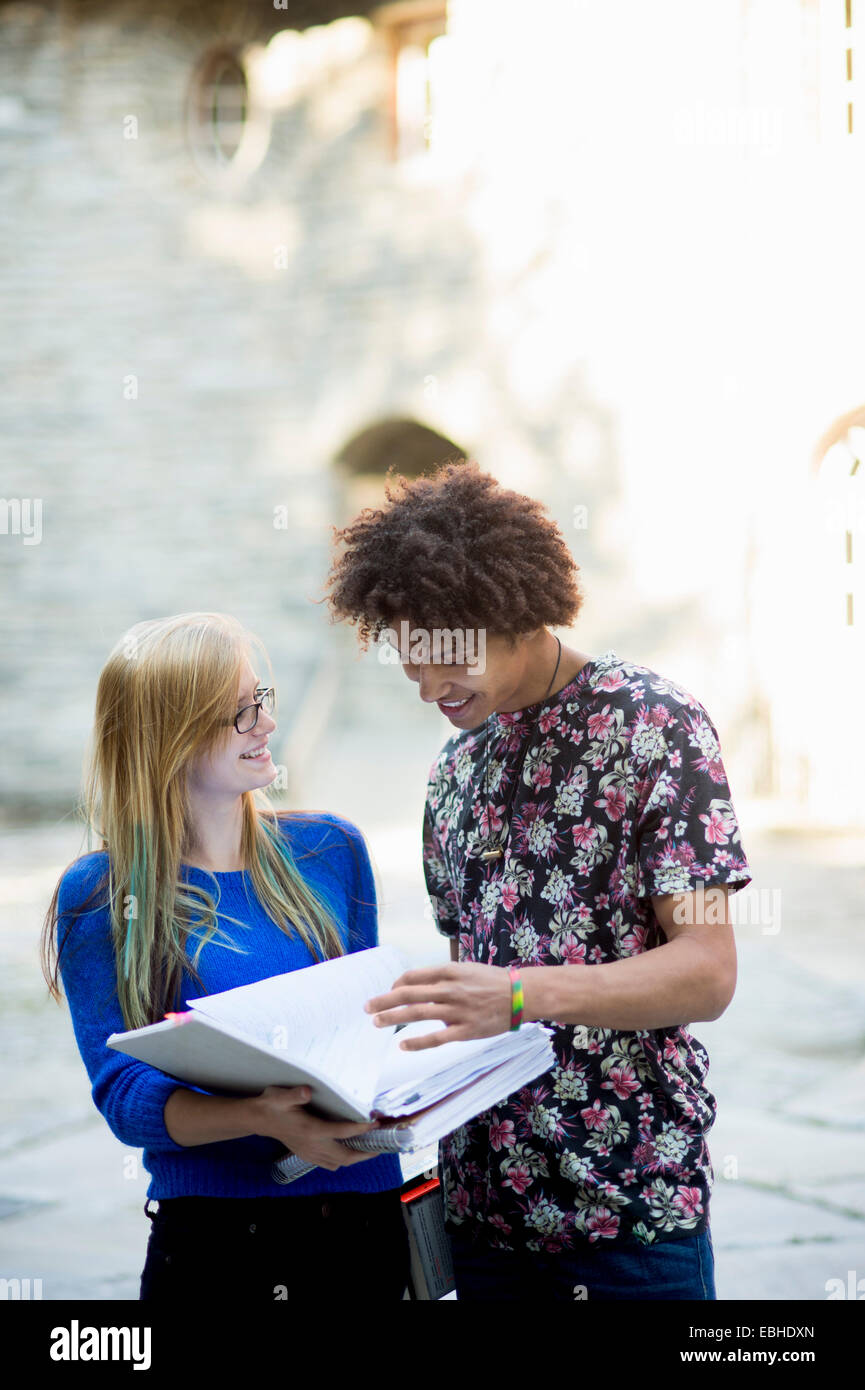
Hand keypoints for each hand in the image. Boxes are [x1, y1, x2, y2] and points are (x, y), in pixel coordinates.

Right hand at [251, 1086, 381, 1169]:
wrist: (259, 1119)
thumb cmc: (273, 1105)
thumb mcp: (281, 1096)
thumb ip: (295, 1095)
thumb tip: (306, 1092)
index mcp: (311, 1130)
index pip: (342, 1133)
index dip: (360, 1129)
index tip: (375, 1124)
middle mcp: (312, 1145)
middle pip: (345, 1157)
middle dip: (364, 1154)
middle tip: (379, 1146)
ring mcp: (309, 1152)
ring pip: (338, 1163)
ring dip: (354, 1159)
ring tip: (367, 1149)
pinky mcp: (306, 1155)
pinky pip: (329, 1164)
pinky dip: (341, 1160)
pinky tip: (346, 1150)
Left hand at [364, 962, 511, 1049]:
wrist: (520, 995)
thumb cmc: (491, 981)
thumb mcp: (465, 969)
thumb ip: (442, 978)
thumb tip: (419, 988)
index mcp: (449, 971)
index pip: (412, 976)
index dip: (395, 984)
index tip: (389, 992)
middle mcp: (449, 989)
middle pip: (408, 993)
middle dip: (384, 1000)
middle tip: (367, 1007)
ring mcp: (457, 1010)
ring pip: (417, 1013)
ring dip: (393, 1018)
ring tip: (376, 1023)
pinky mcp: (465, 1030)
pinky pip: (436, 1038)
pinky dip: (417, 1042)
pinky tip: (402, 1045)